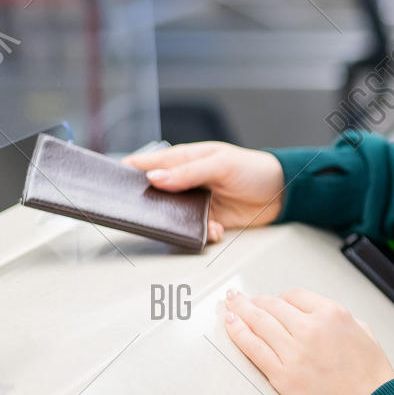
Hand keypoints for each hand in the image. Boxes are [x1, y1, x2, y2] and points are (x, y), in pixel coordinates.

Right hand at [125, 141, 284, 242]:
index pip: (143, 165)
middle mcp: (182, 182)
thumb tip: (153, 177)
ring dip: (181, 224)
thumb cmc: (252, 168)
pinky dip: (203, 234)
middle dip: (150, 207)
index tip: (111, 187)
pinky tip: (216, 229)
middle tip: (152, 216)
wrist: (281, 192)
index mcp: (181, 161)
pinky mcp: (206, 221)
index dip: (124, 174)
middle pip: (152, 196)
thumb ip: (187, 172)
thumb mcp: (220, 163)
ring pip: (172, 218)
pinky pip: (194, 232)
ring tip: (200, 222)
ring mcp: (193, 203)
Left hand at [223, 287, 393, 394]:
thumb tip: (320, 316)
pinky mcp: (282, 376)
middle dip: (254, 300)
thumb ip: (341, 321)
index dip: (280, 298)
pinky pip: (253, 348)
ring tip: (230, 305)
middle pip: (272, 306)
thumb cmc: (372, 378)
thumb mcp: (365, 334)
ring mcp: (294, 352)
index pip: (295, 296)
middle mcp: (311, 328)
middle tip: (241, 298)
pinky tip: (230, 324)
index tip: (273, 302)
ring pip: (258, 322)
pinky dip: (238, 333)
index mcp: (333, 315)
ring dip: (239, 310)